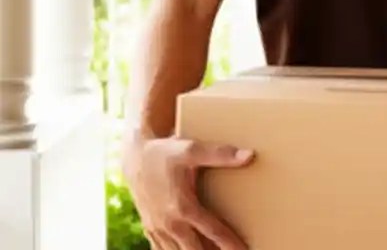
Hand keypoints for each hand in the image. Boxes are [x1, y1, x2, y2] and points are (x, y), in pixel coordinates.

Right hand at [122, 136, 253, 249]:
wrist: (134, 159)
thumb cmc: (165, 153)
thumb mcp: (192, 150)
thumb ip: (220, 154)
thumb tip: (249, 155)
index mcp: (182, 207)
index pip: (213, 231)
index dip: (230, 243)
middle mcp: (169, 222)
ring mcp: (158, 228)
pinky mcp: (150, 229)